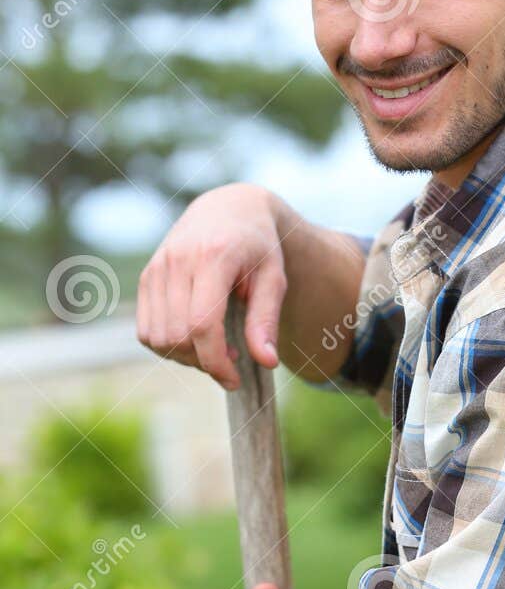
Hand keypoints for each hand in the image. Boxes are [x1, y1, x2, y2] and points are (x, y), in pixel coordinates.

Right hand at [137, 183, 289, 391]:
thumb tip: (266, 363)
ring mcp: (157, 268)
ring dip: (184, 357)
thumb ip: (267, 320)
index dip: (216, 362)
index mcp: (213, 257)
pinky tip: (193, 339)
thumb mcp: (274, 278)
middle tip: (231, 361)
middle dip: (204, 362)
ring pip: (157, 337)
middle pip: (178, 336)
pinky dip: (167, 346)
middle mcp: (177, 261)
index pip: (202, 325)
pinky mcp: (147, 277)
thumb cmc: (258, 246)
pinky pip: (146, 329)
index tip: (235, 379)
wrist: (228, 208)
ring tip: (214, 349)